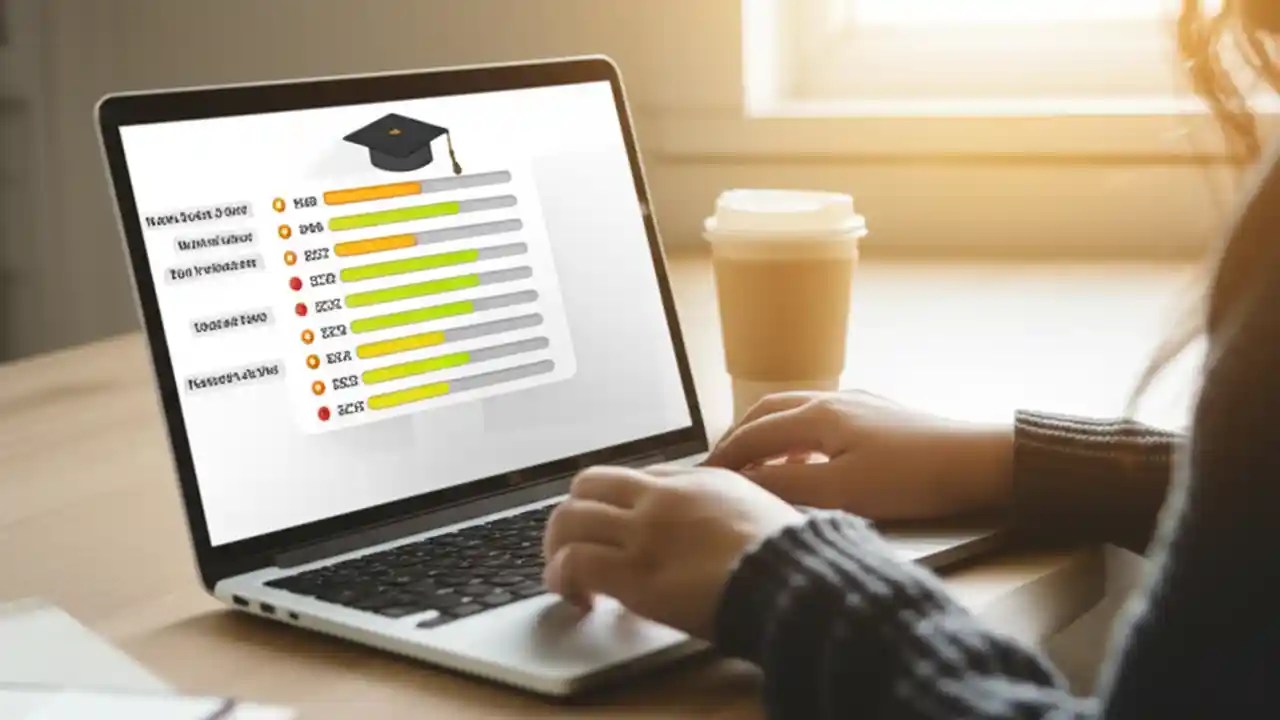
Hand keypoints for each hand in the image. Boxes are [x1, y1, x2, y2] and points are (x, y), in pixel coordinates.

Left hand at [542, 464, 802, 638]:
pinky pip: (575, 563)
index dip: (612, 506)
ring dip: (559, 549)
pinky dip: (563, 578)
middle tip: (574, 547)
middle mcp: (660, 498)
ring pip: (569, 521)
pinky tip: (579, 598)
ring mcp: (643, 533)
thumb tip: (712, 518)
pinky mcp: (634, 574)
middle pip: (587, 486)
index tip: (613, 530)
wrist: (793, 577)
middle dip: (572, 516)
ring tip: (566, 577)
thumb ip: (723, 505)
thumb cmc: (789, 552)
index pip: (630, 478)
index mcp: (693, 480)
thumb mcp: (759, 504)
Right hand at [706, 390, 1013, 520]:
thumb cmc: (912, 478)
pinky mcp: (879, 415)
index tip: (700, 477)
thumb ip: (789, 487)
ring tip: (755, 464)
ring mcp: (858, 403)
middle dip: (738, 437)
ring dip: (766, 435)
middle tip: (719, 465)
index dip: (723, 456)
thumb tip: (746, 485)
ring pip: (794, 412)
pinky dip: (795, 437)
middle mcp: (832, 399)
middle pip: (767, 412)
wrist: (979, 462)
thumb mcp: (843, 491)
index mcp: (817, 415)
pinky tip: (806, 461)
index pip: (752, 433)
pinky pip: (819, 418)